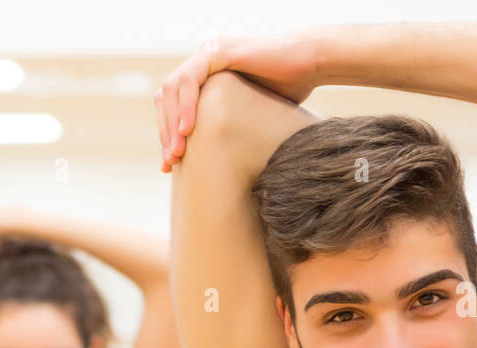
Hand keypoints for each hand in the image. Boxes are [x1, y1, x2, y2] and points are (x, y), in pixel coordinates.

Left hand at [156, 35, 316, 171]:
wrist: (312, 65)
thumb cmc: (288, 93)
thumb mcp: (247, 117)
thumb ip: (226, 128)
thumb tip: (216, 166)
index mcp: (204, 77)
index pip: (172, 106)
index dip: (167, 135)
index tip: (169, 165)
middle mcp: (202, 62)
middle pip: (166, 98)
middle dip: (164, 132)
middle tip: (169, 164)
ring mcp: (207, 54)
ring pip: (172, 89)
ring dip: (171, 122)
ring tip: (177, 152)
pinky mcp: (217, 51)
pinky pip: (189, 79)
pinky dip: (185, 105)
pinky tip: (188, 130)